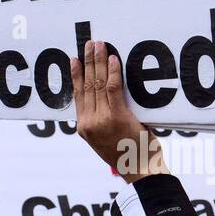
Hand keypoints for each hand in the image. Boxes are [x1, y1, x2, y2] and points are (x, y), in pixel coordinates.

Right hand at [71, 40, 167, 182]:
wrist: (139, 171)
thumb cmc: (127, 155)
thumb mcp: (105, 140)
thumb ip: (101, 121)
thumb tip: (106, 97)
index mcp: (84, 128)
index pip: (78, 95)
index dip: (77, 75)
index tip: (75, 59)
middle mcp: (89, 123)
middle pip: (87, 85)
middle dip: (88, 62)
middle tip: (89, 44)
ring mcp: (102, 120)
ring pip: (98, 84)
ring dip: (98, 62)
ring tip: (99, 46)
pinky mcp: (117, 117)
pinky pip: (113, 89)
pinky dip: (113, 72)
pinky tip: (113, 59)